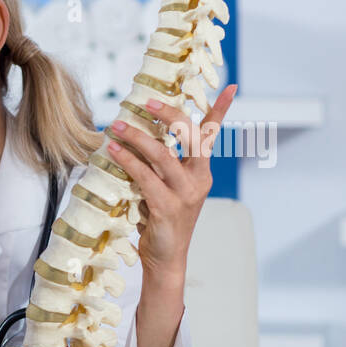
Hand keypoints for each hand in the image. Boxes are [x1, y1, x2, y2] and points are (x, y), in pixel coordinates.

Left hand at [104, 84, 236, 280]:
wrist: (165, 258)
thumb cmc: (160, 221)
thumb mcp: (163, 188)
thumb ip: (157, 167)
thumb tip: (132, 139)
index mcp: (201, 172)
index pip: (212, 136)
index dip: (221, 111)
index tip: (232, 88)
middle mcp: (198, 179)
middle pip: (191, 137)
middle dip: (169, 116)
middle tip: (146, 102)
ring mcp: (185, 193)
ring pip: (163, 155)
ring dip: (137, 137)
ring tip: (116, 126)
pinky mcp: (168, 207)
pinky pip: (146, 177)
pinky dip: (128, 161)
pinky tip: (114, 152)